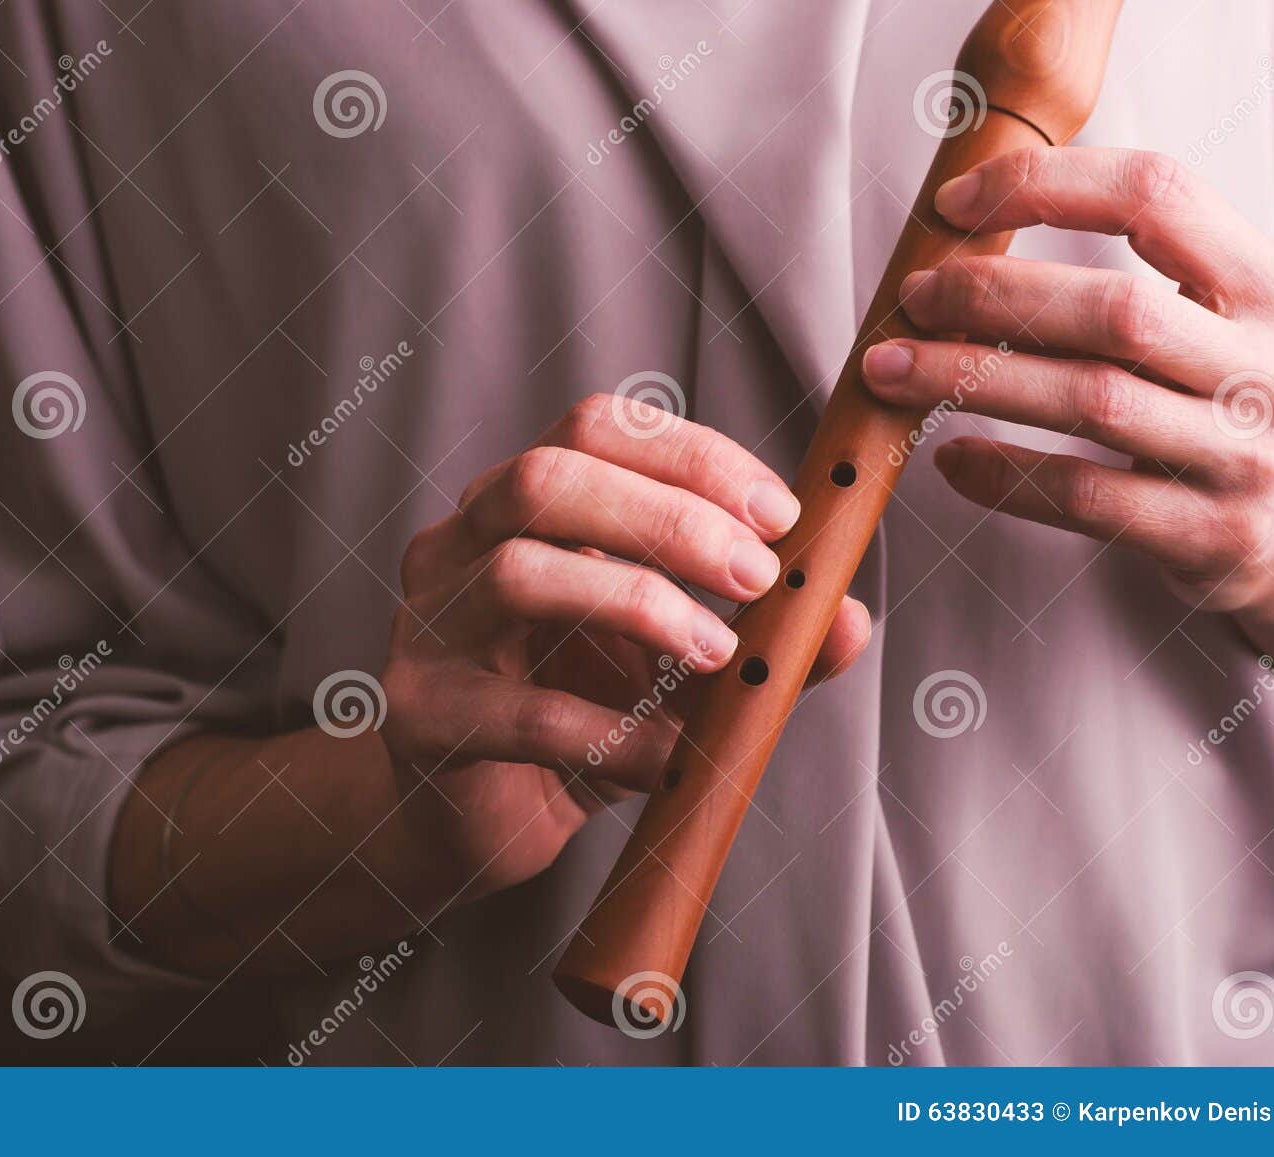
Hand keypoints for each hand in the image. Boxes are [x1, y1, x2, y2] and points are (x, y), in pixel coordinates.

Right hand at [382, 393, 870, 894]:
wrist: (478, 818)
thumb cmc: (576, 719)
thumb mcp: (675, 669)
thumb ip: (761, 640)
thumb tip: (850, 622)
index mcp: (516, 505)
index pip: (594, 429)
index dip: (691, 456)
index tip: (779, 514)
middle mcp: (458, 546)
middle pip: (548, 479)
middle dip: (669, 519)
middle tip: (758, 575)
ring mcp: (428, 627)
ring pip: (521, 573)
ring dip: (641, 603)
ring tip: (720, 653)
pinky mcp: (423, 716)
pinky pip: (526, 713)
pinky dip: (617, 733)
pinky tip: (676, 759)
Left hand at [862, 146, 1273, 647]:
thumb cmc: (1268, 418)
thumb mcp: (1248, 329)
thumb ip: (1164, 284)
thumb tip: (998, 240)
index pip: (1158, 197)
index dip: (1046, 187)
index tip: (960, 203)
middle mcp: (1268, 367)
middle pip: (1111, 308)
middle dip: (991, 295)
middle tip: (913, 297)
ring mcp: (1247, 456)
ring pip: (1089, 400)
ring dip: (971, 378)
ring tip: (892, 369)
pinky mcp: (1215, 537)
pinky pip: (1087, 499)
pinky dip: (1005, 476)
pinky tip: (951, 460)